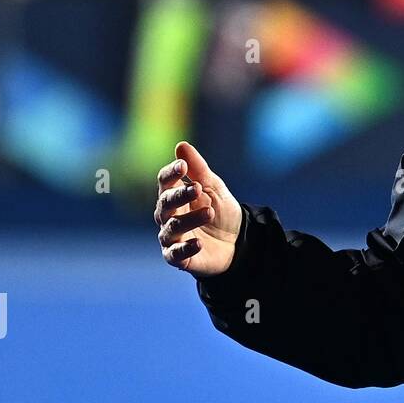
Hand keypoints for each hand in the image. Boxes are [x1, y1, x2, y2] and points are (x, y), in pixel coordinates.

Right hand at [154, 141, 242, 276]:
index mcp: (175, 196)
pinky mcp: (179, 258)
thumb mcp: (214, 188)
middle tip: (197, 188)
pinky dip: (186, 248)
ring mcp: (172, 237)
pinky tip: (199, 243)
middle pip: (166, 203)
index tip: (183, 165)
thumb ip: (198, 169)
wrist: (238, 242)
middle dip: (179, 195)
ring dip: (189, 219)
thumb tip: (181, 145)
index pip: (165, 182)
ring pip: (172, 227)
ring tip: (209, 212)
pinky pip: (176, 254)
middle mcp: (168, 216)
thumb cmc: (221, 211)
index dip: (171, 173)